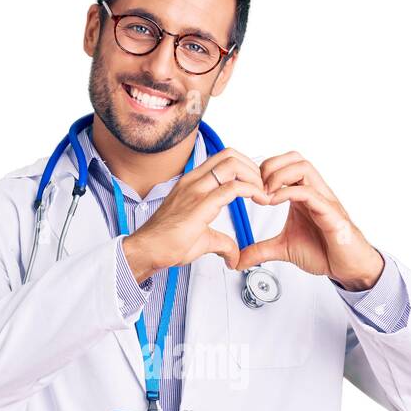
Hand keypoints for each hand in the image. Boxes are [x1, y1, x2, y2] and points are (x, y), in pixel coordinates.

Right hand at [121, 148, 272, 283]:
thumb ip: (222, 243)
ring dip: (254, 176)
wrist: (147, 250)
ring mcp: (196, 190)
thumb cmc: (165, 242)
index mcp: (192, 183)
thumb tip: (233, 255)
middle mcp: (194, 181)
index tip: (255, 185)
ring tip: (263, 193)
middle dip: (252, 168)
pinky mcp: (200, 204)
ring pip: (233, 164)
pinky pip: (232, 187)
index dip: (244, 168)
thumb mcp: (202, 239)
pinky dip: (252, 190)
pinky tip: (259, 199)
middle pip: (230, 155)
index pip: (223, 160)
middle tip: (262, 187)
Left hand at [236, 152, 384, 290]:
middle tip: (256, 187)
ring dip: (279, 176)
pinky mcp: (331, 214)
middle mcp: (314, 192)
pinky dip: (289, 192)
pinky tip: (275, 201)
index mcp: (302, 195)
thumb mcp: (283, 249)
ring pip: (304, 168)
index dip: (264, 171)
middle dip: (270, 166)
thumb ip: (260, 250)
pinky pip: (311, 193)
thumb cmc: (324, 251)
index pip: (285, 165)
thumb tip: (238, 260)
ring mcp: (323, 200)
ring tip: (265, 194)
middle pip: (295, 158)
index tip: (250, 188)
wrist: (347, 267)